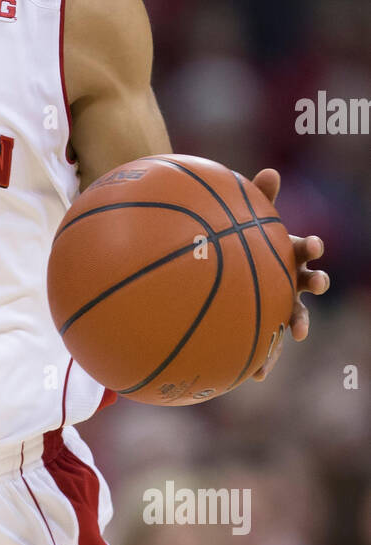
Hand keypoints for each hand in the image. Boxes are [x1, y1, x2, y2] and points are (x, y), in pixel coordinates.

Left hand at [249, 169, 329, 380]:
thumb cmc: (241, 241)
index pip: (304, 248)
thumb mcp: (248, 220)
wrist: (226, 267)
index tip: (312, 244)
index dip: (310, 246)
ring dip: (300, 322)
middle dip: (317, 282)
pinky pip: (266, 341)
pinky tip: (255, 374)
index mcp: (287, 254)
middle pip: (310, 281)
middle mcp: (291, 279)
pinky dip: (265, 357)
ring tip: (299, 332)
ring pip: (296, 314)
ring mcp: (282, 303)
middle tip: (318, 282)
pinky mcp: (267, 325)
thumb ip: (258, 197)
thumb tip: (271, 171)